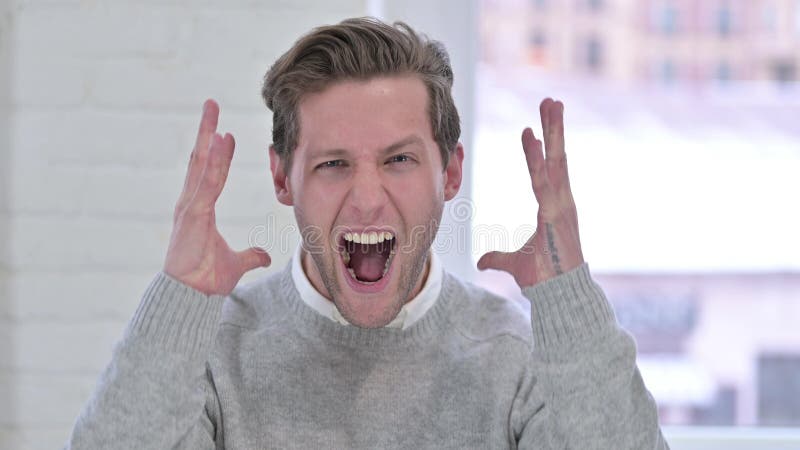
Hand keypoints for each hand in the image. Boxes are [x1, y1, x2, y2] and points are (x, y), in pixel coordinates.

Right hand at [164, 99, 269, 294]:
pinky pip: (206, 183)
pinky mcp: (193, 215)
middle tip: (211, 104)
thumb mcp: (236, 264)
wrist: (190, 297)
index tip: (223, 132)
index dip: (216, 152)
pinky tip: (218, 141)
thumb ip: (250, 256)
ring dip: (207, 135)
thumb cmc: (205, 280)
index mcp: (199, 209)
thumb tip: (265, 256)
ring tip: (213, 111)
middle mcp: (191, 202)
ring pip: (200, 164)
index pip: (208, 173)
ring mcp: (190, 207)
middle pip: (199, 159)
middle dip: (205, 130)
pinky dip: (213, 161)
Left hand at [477, 98, 582, 287]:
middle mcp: (561, 201)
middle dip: (555, 128)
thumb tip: (482, 261)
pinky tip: (532, 136)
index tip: (532, 129)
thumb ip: (498, 258)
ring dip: (553, 131)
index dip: (540, 150)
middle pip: (557, 157)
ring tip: (551, 104)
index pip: (546, 172)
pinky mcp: (557, 213)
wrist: (559, 296)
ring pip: (556, 160)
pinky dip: (538, 158)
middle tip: (551, 101)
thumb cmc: (543, 279)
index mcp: (554, 208)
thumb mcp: (514, 263)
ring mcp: (562, 205)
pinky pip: (545, 179)